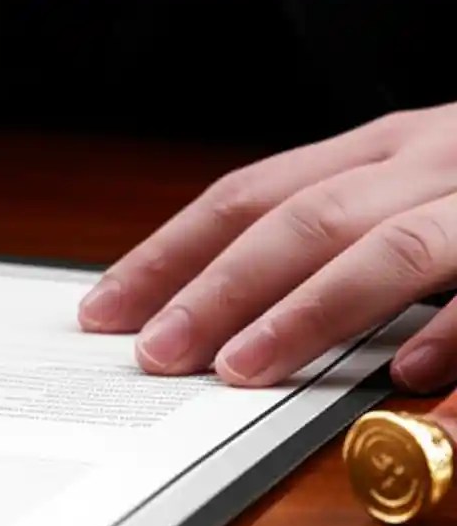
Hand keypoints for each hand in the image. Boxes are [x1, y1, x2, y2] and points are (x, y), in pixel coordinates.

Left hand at [78, 103, 456, 392]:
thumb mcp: (410, 189)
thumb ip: (333, 233)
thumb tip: (216, 303)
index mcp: (377, 152)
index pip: (247, 198)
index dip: (168, 254)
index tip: (103, 311)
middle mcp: (423, 163)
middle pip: (302, 221)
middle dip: (217, 290)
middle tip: (155, 353)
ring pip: (389, 249)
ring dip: (305, 312)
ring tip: (240, 368)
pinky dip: (449, 330)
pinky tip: (402, 373)